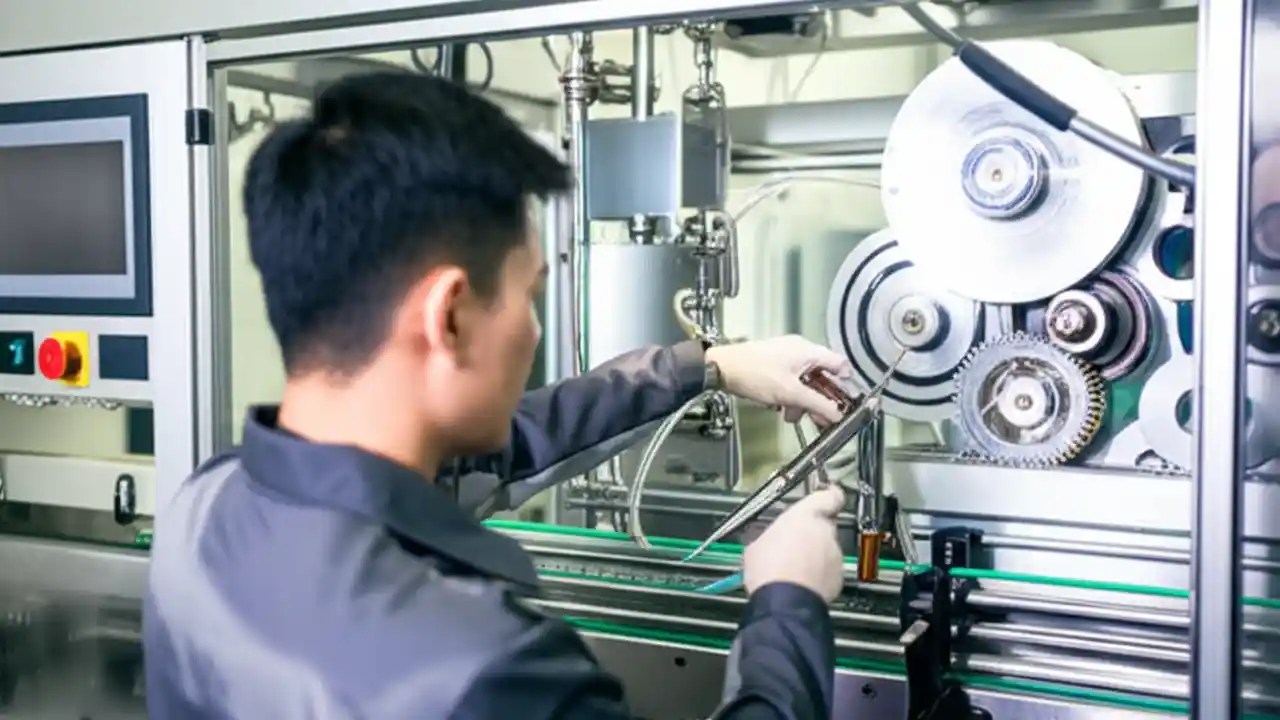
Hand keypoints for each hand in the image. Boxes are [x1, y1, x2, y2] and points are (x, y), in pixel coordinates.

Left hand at [706, 335, 852, 424]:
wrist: (722, 369)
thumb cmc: (754, 373)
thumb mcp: (790, 393)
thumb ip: (817, 404)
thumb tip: (836, 414)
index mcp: (807, 351)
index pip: (839, 364)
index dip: (845, 384)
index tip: (844, 403)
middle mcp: (799, 350)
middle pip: (822, 376)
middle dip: (820, 399)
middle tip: (821, 418)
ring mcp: (786, 356)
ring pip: (805, 381)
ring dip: (803, 401)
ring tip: (795, 416)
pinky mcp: (774, 364)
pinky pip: (791, 381)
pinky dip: (790, 396)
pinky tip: (783, 409)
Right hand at [741, 485, 845, 601]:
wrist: (784, 603)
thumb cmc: (768, 568)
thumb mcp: (756, 544)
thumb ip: (772, 534)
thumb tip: (771, 538)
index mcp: (806, 515)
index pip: (829, 496)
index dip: (829, 495)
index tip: (826, 495)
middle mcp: (825, 531)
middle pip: (824, 526)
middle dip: (813, 534)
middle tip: (793, 545)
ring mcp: (835, 555)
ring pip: (827, 550)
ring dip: (816, 555)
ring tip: (794, 569)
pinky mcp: (838, 578)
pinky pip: (829, 570)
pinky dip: (819, 574)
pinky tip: (801, 583)